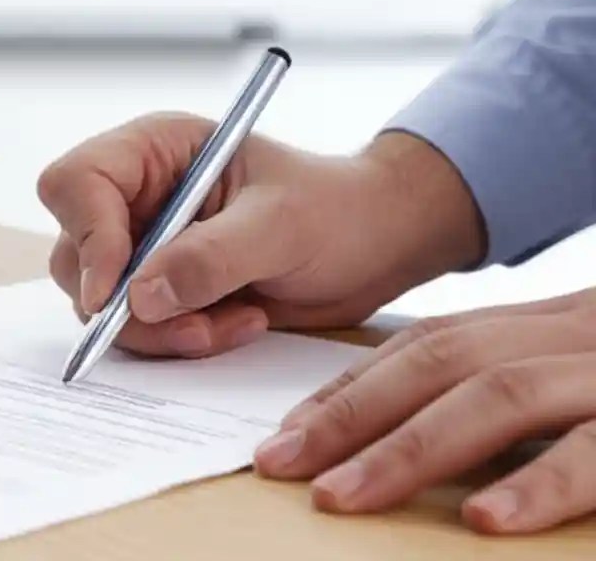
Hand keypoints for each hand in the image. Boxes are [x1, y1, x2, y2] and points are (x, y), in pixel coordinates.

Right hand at [37, 116, 484, 357]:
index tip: (115, 292)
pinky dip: (178, 341)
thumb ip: (210, 257)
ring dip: (161, 330)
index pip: (76, 183)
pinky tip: (235, 324)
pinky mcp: (159, 290)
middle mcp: (135, 195)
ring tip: (233, 322)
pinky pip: (135, 329)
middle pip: (76, 253)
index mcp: (155, 150)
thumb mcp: (281, 226)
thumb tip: (139, 296)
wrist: (374, 250)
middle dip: (128, 303)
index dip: (87, 236)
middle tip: (194, 325)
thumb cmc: (338, 211)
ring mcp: (142, 246)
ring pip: (100, 303)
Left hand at [255, 288, 595, 533]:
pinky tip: (481, 518)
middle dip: (352, 412)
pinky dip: (536, 485)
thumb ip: (511, 398)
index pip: (432, 344)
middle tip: (280, 461)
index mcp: (553, 326)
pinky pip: (594, 454)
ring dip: (409, 449)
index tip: (289, 430)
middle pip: (444, 361)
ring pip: (499, 396)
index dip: (355, 385)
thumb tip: (402, 443)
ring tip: (340, 494)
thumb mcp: (581, 379)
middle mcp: (576, 336)